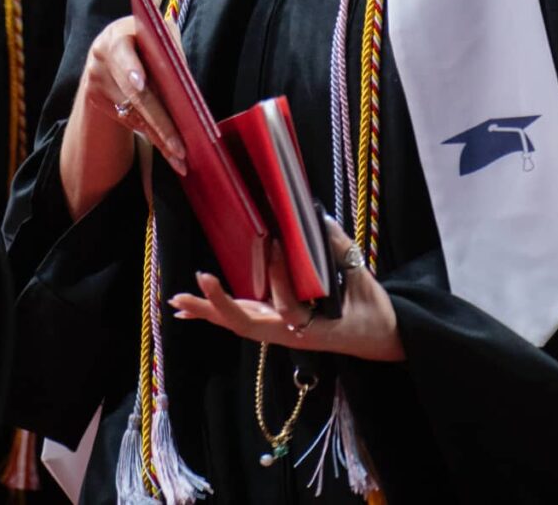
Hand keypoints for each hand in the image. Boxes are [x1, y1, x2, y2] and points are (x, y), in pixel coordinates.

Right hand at [59, 14, 188, 220]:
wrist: (107, 52)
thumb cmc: (142, 39)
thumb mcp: (155, 35)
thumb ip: (169, 48)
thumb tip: (184, 78)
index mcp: (115, 39)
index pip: (123, 54)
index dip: (132, 68)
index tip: (141, 84)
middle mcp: (101, 62)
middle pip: (135, 96)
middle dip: (160, 123)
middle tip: (180, 147)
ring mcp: (97, 86)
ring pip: (134, 116)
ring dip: (160, 137)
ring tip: (181, 158)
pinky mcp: (99, 104)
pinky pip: (131, 123)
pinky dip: (153, 137)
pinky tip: (170, 153)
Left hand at [169, 218, 403, 362]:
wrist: (379, 338)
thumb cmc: (372, 311)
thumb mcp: (362, 280)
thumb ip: (340, 251)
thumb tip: (317, 218)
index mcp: (315, 328)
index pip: (287, 308)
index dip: (279, 282)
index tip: (276, 247)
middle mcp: (290, 334)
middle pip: (247, 324)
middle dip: (220, 304)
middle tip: (200, 280)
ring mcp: (280, 331)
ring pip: (238, 324)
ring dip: (208, 311)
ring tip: (178, 303)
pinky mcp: (275, 325)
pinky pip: (242, 320)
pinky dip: (216, 313)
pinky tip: (191, 312)